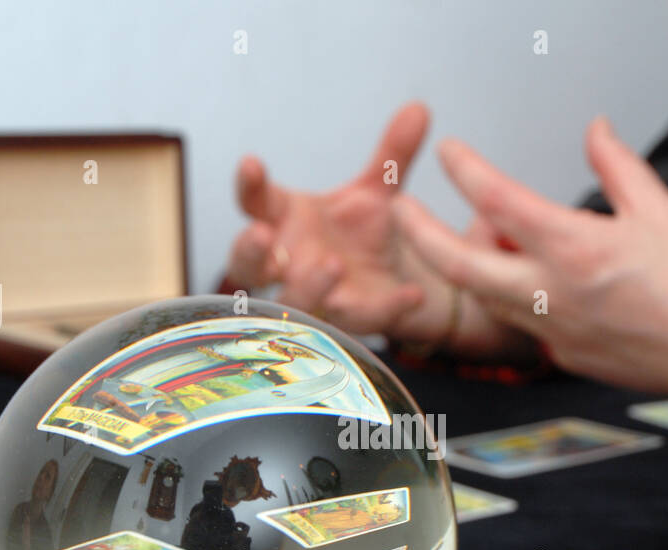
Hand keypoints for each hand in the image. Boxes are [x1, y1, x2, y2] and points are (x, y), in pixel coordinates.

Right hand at [224, 102, 429, 332]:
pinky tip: (412, 294)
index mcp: (286, 221)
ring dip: (307, 286)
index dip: (248, 185)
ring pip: (293, 303)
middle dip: (250, 253)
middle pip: (248, 267)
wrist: (395, 280)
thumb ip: (393, 155)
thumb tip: (419, 108)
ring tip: (331, 264)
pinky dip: (386, 308)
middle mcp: (290, 262)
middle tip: (262, 236)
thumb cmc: (362, 234)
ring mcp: (315, 296)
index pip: (253, 202)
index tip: (252, 162)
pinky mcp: (350, 322)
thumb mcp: (378, 191)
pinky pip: (362, 320)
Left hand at [392, 117, 667, 435]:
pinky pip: (524, 326)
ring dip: (470, 269)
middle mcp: (552, 295)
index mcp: (573, 248)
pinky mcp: (564, 359)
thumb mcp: (659, 209)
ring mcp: (553, 333)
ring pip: (487, 299)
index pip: (498, 200)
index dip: (465, 170)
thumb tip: (594, 129)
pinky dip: (517, 300)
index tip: (449, 152)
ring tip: (473, 243)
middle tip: (400, 210)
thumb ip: (616, 165)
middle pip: (460, 264)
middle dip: (420, 234)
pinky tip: (536, 286)